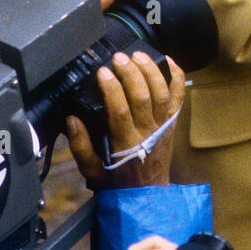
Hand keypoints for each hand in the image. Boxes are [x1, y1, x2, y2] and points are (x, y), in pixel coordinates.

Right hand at [67, 51, 185, 189]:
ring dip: (150, 71)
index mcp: (126, 143)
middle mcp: (147, 132)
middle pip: (143, 96)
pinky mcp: (172, 122)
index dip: (112, 89)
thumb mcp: (91, 169)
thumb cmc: (116, 180)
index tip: (102, 72)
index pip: (120, 110)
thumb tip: (72, 119)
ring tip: (137, 54)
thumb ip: (80, 145)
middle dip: (131, 73)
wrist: (146, 195)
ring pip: (162, 93)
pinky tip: (167, 60)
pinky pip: (178, 97)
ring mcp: (163, 126)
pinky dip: (176, 76)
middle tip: (118, 58)